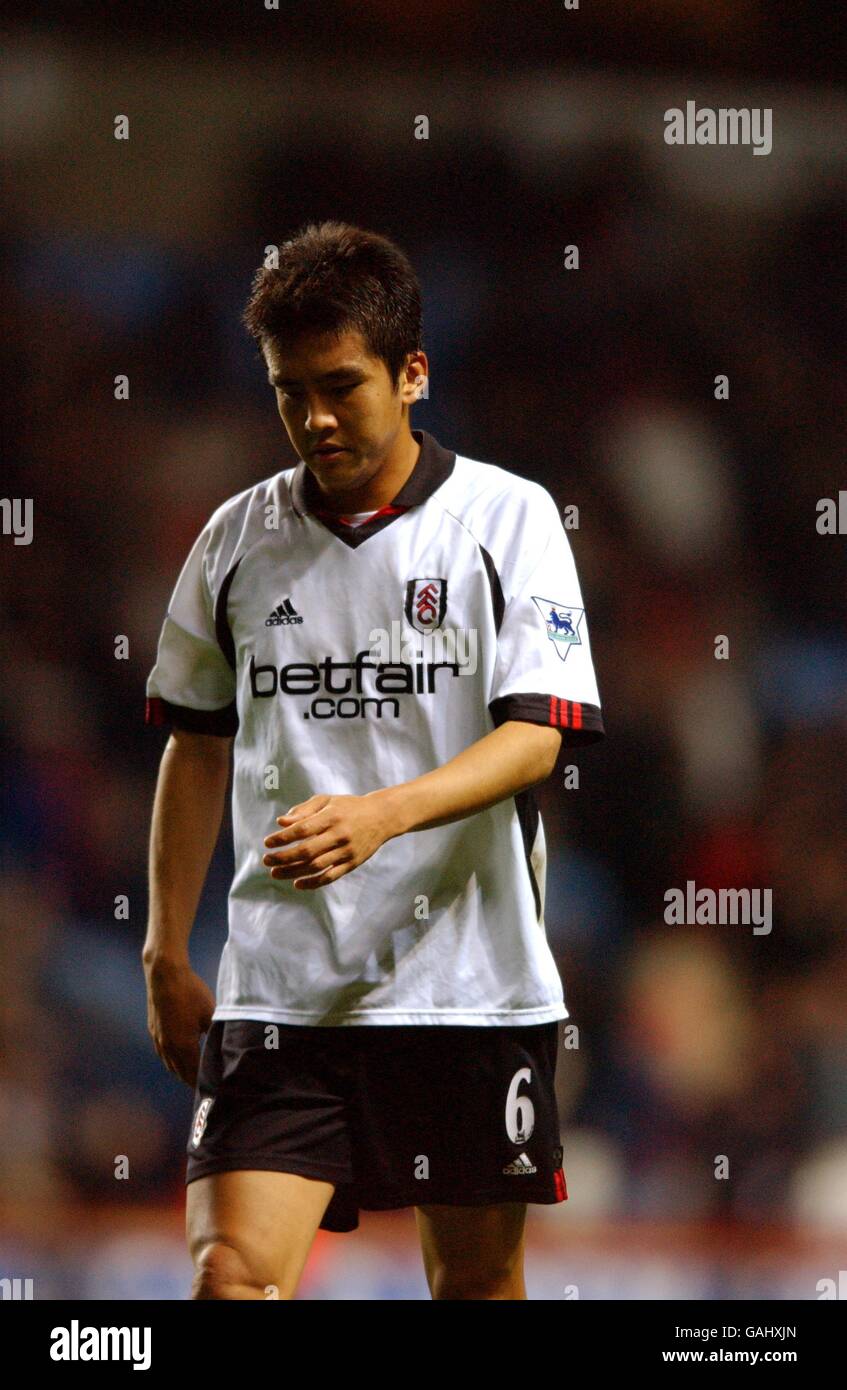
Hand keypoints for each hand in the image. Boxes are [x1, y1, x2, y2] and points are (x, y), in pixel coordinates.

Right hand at [144, 957, 214, 1086]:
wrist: (164, 975)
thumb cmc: (190, 992)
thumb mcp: (210, 1013)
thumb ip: (216, 1032)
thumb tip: (227, 1045)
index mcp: (183, 1046)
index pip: (193, 1074)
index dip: (203, 1083)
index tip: (214, 1089)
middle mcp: (168, 1047)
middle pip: (180, 1073)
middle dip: (192, 1081)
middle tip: (206, 1087)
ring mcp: (158, 1039)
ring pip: (170, 1065)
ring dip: (181, 1072)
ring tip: (194, 1076)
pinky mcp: (154, 1031)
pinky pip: (163, 1054)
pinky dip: (173, 1060)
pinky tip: (180, 1057)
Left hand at [263, 791, 392, 889]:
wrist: (382, 817)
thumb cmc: (349, 807)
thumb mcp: (327, 801)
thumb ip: (303, 810)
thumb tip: (281, 822)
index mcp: (331, 816)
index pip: (302, 829)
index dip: (283, 837)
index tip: (267, 842)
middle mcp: (339, 834)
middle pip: (307, 850)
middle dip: (283, 857)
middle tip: (266, 860)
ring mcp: (347, 851)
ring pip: (316, 866)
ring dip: (293, 871)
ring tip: (275, 873)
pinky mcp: (352, 863)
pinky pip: (330, 876)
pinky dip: (313, 883)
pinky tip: (297, 884)